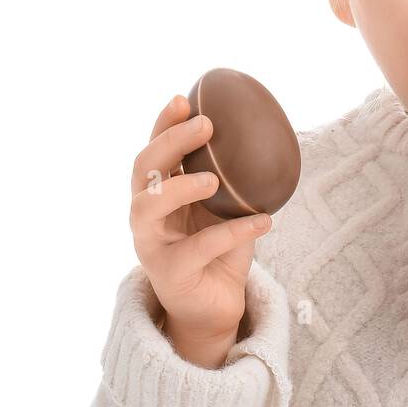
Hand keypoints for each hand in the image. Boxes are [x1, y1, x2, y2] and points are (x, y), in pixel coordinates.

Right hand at [129, 95, 271, 347]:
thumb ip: (233, 177)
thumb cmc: (218, 248)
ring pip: (146, 209)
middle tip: (205, 126)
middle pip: (141, 171)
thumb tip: (265, 133)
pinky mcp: (170, 275)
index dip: (163, 124)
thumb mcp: (225, 206)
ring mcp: (151, 245)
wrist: (213, 307)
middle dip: (170, 142)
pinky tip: (264, 221)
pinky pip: (198, 249)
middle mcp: (145, 216)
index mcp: (157, 193)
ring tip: (214, 180)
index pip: (152, 151)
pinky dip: (233, 232)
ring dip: (179, 188)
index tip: (185, 99)